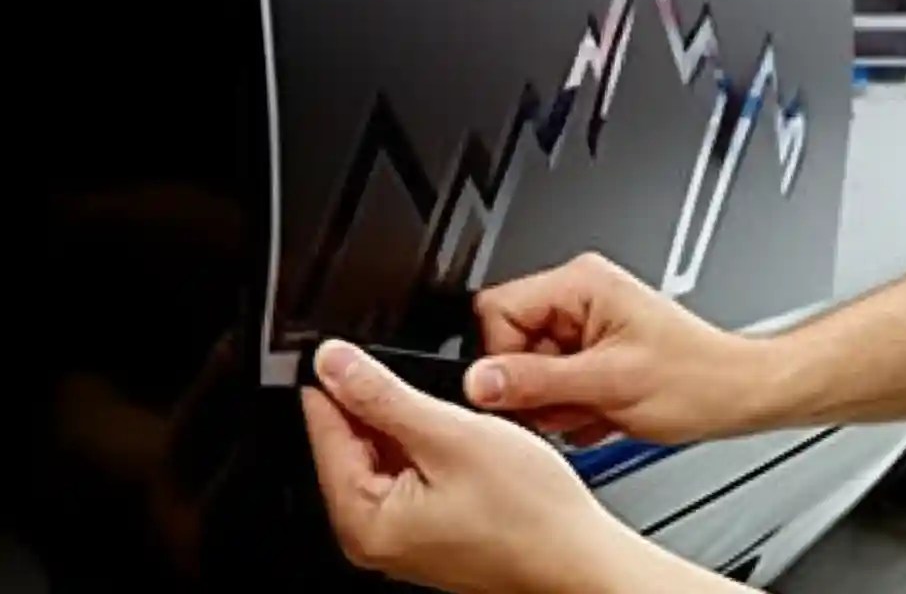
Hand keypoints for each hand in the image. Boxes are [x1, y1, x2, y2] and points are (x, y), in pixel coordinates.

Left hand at [301, 340, 630, 593]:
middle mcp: (374, 537)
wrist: (581, 559)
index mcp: (364, 521)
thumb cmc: (530, 516)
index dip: (334, 380)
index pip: (324, 431)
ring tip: (451, 416)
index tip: (343, 345)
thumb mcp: (450, 435)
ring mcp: (401, 537)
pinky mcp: (428, 533)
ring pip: (384, 456)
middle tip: (416, 378)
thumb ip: (383, 395)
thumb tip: (332, 364)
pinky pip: (410, 476)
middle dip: (376, 404)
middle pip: (351, 444)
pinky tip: (460, 440)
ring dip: (407, 425)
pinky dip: (428, 450)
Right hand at [466, 253, 781, 444]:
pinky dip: (571, 404)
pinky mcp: (592, 350)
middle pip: (509, 341)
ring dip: (555, 400)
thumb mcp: (608, 385)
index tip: (523, 392)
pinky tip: (603, 409)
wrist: (741, 394)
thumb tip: (479, 380)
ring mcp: (585, 322)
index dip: (502, 359)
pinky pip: (552, 379)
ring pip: (529, 367)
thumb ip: (536, 381)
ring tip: (596, 406)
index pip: (495, 311)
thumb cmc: (697, 380)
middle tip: (573, 401)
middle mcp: (579, 294)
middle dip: (534, 385)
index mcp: (580, 283)